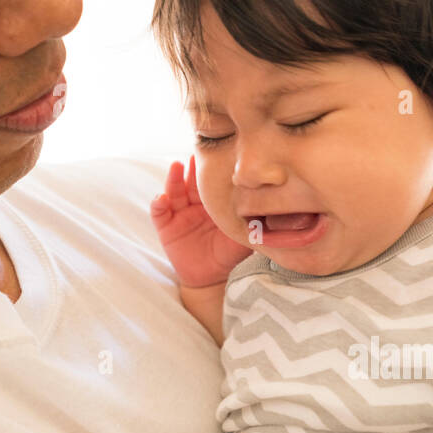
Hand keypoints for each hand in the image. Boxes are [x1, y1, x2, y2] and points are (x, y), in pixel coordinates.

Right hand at [150, 155, 252, 288]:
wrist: (210, 277)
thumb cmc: (228, 255)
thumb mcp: (243, 237)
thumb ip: (254, 224)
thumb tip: (274, 211)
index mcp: (213, 203)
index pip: (211, 183)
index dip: (212, 170)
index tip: (217, 154)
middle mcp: (195, 204)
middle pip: (191, 181)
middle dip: (192, 168)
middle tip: (197, 154)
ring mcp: (179, 213)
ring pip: (174, 191)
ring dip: (173, 178)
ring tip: (176, 166)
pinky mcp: (166, 226)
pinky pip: (159, 213)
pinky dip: (158, 204)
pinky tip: (161, 199)